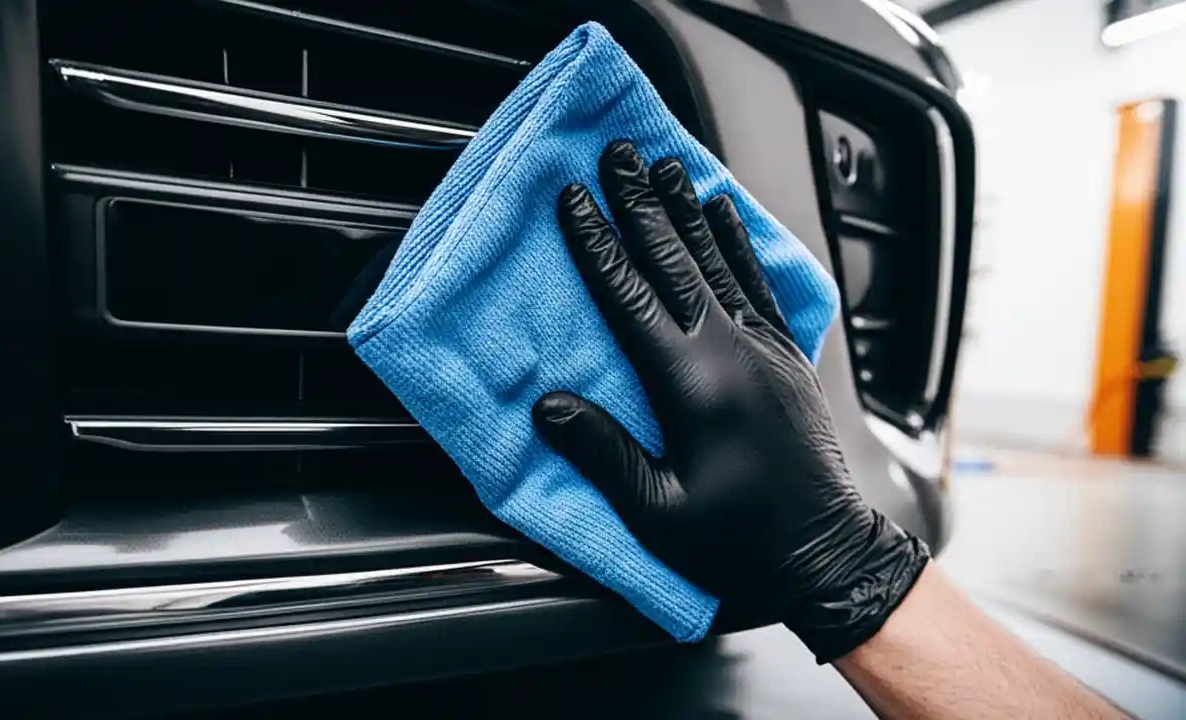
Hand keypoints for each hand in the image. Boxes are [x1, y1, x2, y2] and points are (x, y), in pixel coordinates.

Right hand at [534, 140, 928, 662]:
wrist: (824, 553)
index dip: (597, 244)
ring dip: (686, 208)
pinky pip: (759, 281)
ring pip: (717, 259)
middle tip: (617, 152)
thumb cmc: (734, 541)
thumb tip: (547, 403)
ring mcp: (765, 347)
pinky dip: (738, 241)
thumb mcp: (656, 511)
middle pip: (674, 260)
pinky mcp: (787, 354)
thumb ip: (601, 452)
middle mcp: (730, 351)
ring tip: (664, 163)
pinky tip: (724, 210)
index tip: (573, 198)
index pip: (630, 298)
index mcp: (691, 385)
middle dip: (640, 203)